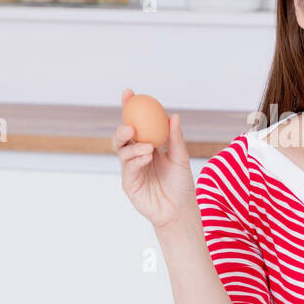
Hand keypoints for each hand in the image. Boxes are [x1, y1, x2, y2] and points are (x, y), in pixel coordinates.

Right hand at [113, 88, 196, 229]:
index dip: (130, 108)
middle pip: (122, 136)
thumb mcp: (181, 158)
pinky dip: (136, 159)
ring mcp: (131, 169)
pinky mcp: (129, 183)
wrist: (179, 210)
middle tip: (131, 125)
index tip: (129, 93)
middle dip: (122, 127)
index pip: (137, 123)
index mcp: (148, 144)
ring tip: (148, 147)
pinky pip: (129, 167)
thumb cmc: (181, 184)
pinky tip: (146, 157)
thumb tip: (174, 116)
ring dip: (133, 145)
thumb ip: (175, 138)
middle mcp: (137, 155)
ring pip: (122, 151)